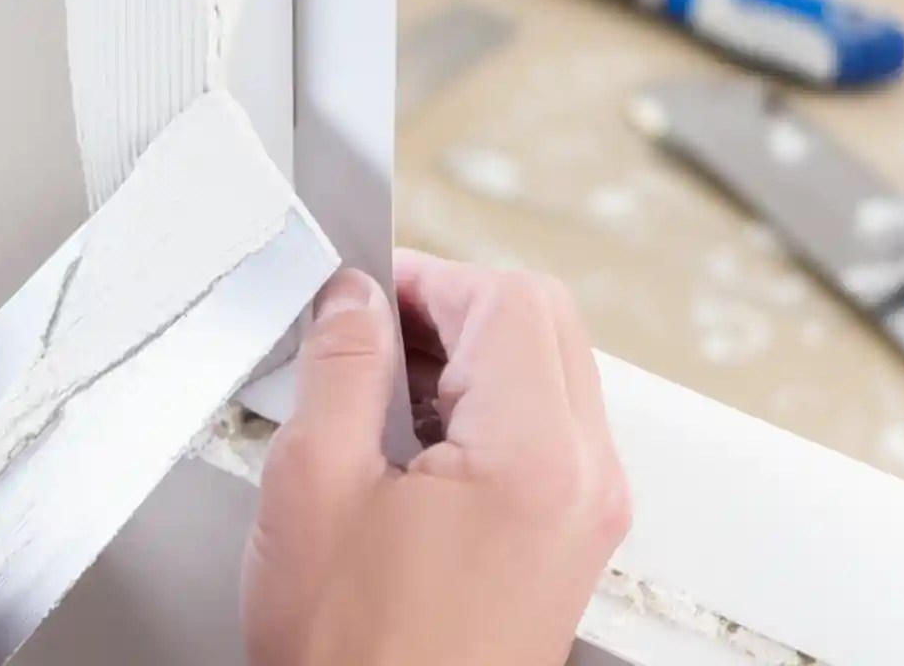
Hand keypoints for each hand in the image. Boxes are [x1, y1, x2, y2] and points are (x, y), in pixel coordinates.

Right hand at [243, 250, 630, 665]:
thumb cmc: (356, 660)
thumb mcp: (317, 487)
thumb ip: (339, 364)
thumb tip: (352, 299)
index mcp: (536, 457)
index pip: (506, 299)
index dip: (426, 276)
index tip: (367, 289)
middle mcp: (584, 478)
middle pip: (540, 324)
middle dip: (449, 307)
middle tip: (370, 327)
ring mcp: (585, 509)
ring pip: (545, 370)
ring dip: (465, 356)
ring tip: (379, 387)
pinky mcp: (568, 535)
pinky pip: (542, 428)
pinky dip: (482, 406)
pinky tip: (411, 436)